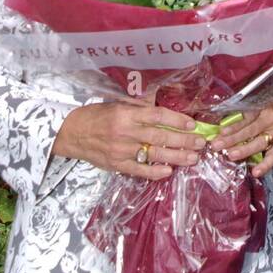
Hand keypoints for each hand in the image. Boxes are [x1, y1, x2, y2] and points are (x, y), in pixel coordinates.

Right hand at [52, 94, 207, 179]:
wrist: (72, 133)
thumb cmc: (97, 115)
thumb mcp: (118, 103)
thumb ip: (140, 105)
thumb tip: (162, 99)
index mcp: (126, 114)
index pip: (157, 116)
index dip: (177, 120)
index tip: (193, 124)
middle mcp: (125, 132)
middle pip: (160, 137)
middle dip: (183, 141)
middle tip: (201, 143)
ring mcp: (121, 151)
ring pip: (153, 155)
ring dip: (176, 158)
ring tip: (193, 158)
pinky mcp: (117, 165)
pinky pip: (139, 170)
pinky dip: (154, 172)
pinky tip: (169, 171)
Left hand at [207, 96, 272, 178]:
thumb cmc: (272, 100)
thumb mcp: (258, 98)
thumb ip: (243, 107)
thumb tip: (222, 117)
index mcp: (263, 107)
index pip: (246, 117)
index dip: (234, 125)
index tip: (221, 132)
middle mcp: (270, 120)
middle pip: (250, 131)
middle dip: (232, 139)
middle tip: (218, 146)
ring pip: (259, 144)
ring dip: (244, 150)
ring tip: (231, 156)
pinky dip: (265, 165)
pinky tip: (255, 172)